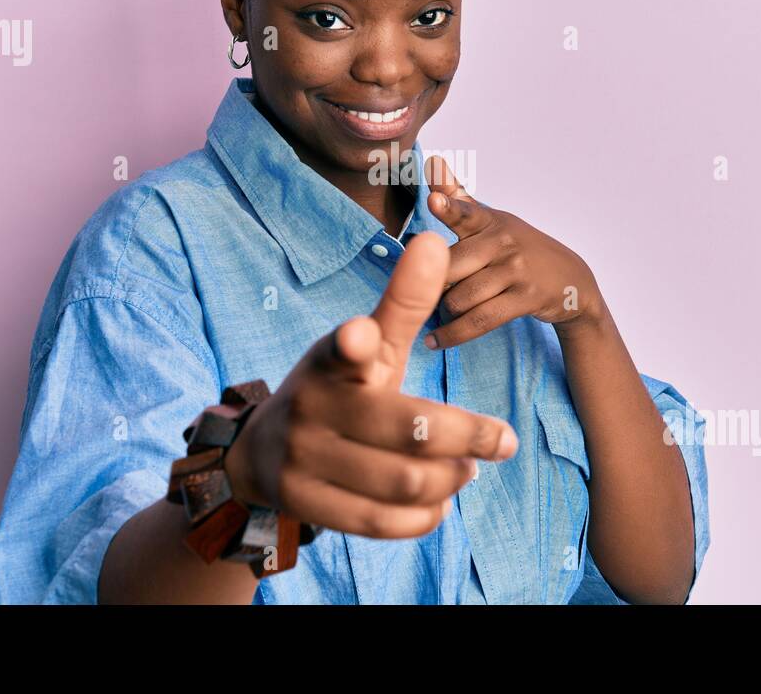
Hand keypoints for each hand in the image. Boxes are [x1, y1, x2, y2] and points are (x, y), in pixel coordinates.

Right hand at [222, 231, 519, 538]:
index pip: (341, 348)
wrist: (259, 454)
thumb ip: (405, 300)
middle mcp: (313, 407)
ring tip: (467, 469)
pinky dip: (424, 515)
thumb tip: (435, 238)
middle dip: (469, 437)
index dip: (353, 343)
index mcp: (332, 360)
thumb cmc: (336, 389)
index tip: (361, 334)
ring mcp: (304, 459)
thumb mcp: (367, 344)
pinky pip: (382, 522)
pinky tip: (439, 500)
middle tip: (501, 440)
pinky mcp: (306, 504)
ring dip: (452, 478)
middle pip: (408, 431)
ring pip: (404, 482)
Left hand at [422, 156, 602, 349]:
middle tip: (425, 294)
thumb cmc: (517, 248)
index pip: (464, 211)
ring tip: (437, 315)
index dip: (448, 205)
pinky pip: (479, 321)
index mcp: (489, 220)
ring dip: (444, 312)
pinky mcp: (524, 298)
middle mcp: (502, 241)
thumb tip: (432, 161)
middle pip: (448, 268)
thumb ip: (458, 198)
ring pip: (460, 298)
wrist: (570, 279)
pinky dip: (453, 335)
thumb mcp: (493, 221)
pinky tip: (435, 342)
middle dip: (431, 286)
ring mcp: (515, 270)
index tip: (433, 201)